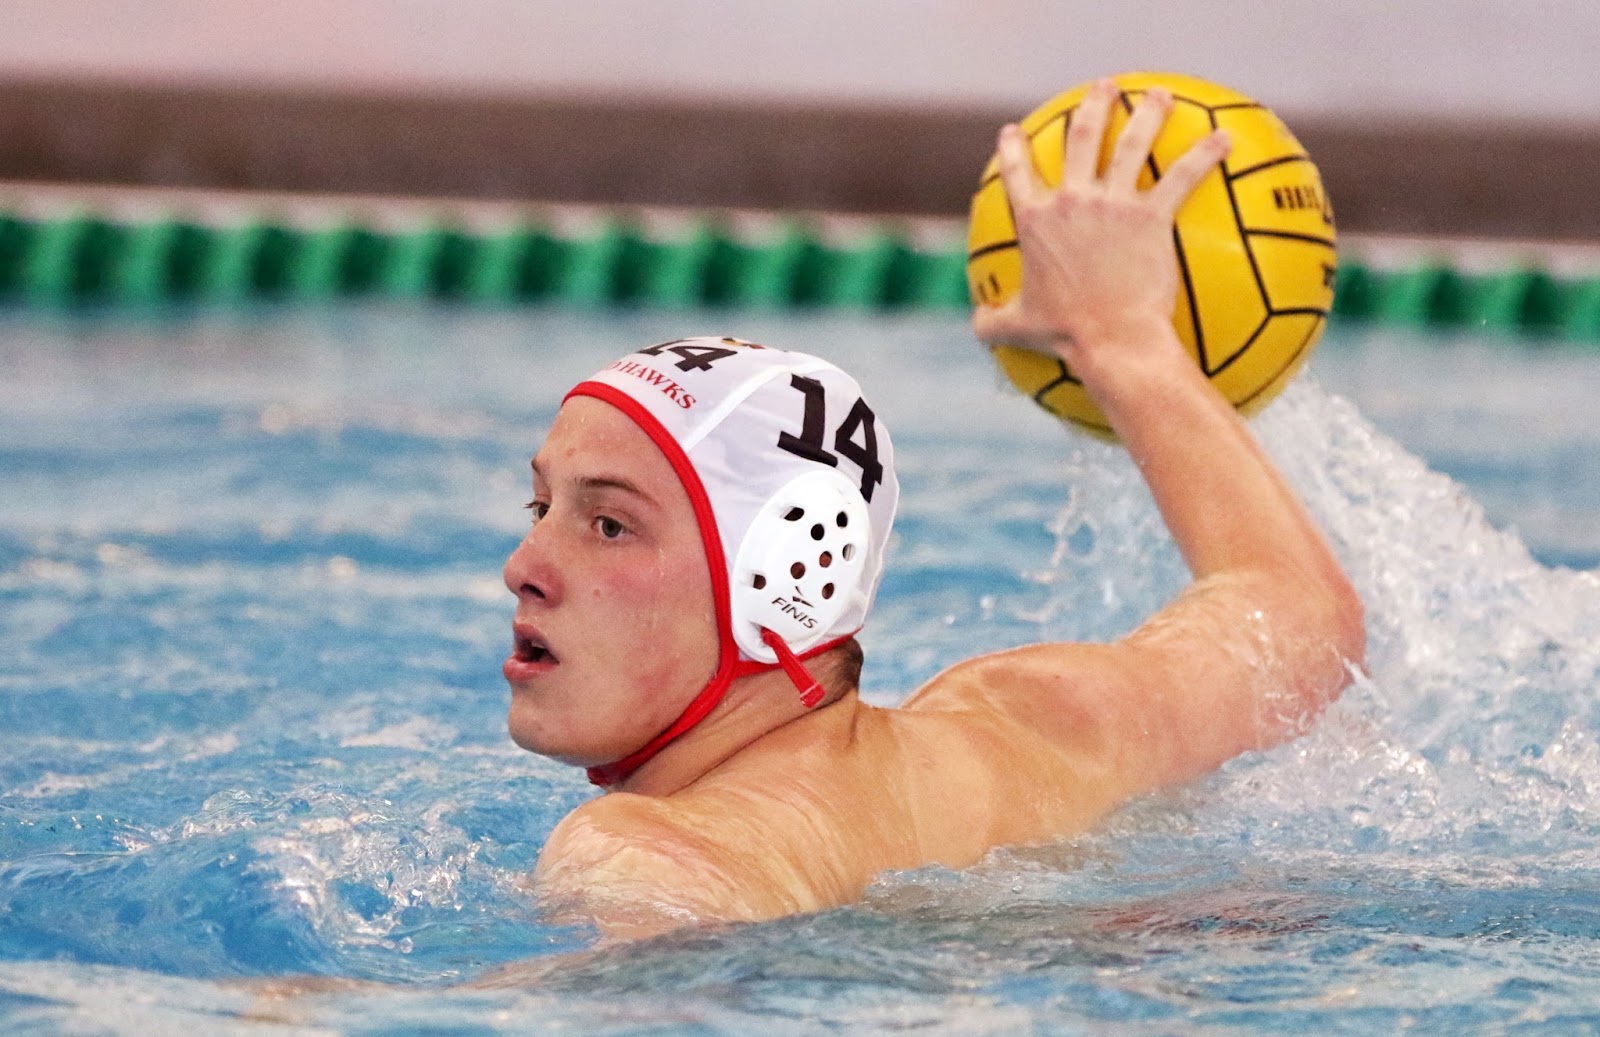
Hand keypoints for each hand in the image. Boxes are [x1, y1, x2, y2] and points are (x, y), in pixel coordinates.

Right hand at [972, 79, 1230, 372]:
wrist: (1111, 340)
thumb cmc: (1065, 336)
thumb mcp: (1018, 328)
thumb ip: (991, 321)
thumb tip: (977, 324)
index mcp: (1035, 221)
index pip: (1017, 173)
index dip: (1013, 148)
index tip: (1013, 131)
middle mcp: (1072, 201)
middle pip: (1081, 136)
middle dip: (1093, 105)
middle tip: (1102, 90)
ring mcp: (1113, 205)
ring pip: (1132, 143)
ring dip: (1147, 113)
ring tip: (1159, 95)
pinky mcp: (1151, 218)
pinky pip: (1181, 177)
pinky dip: (1204, 155)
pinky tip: (1224, 139)